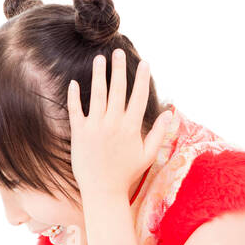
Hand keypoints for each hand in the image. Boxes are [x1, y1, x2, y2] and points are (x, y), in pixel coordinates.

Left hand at [67, 49, 175, 201]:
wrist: (103, 191)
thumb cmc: (126, 174)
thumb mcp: (148, 154)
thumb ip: (159, 132)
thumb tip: (170, 112)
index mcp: (131, 127)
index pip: (139, 96)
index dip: (142, 78)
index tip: (144, 63)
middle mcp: (114, 123)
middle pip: (118, 89)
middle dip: (119, 68)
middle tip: (118, 52)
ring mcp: (95, 127)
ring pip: (98, 94)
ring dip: (99, 74)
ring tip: (99, 59)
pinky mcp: (79, 133)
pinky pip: (75, 110)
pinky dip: (74, 96)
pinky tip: (74, 82)